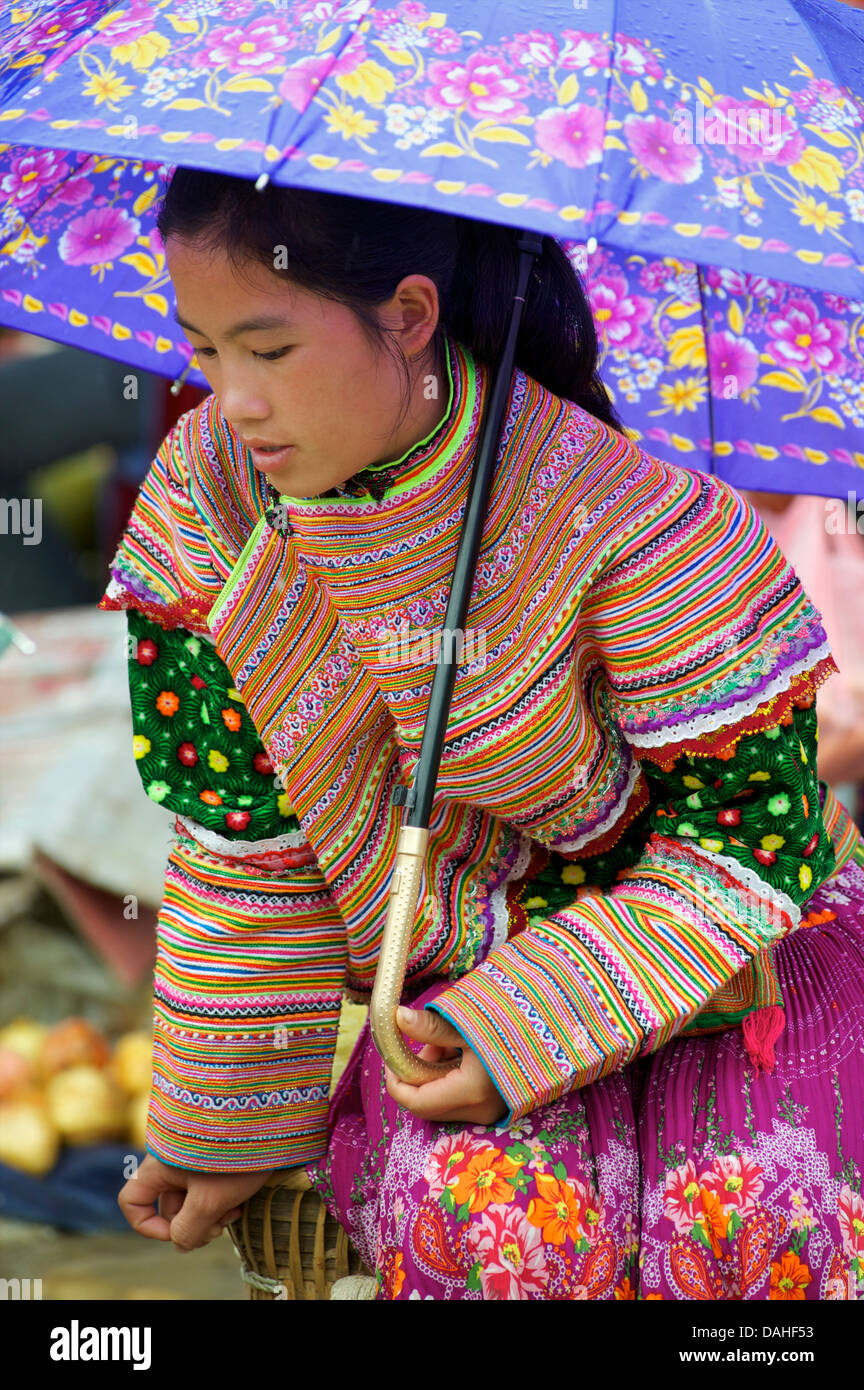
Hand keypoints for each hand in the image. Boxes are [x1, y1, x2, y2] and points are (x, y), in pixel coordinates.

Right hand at [118, 1152, 274, 1251]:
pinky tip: (243, 1201)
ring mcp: (193, 1160)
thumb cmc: (235, 1156)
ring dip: (212, 1215)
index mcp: (159, 1165)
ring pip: (192, 1201)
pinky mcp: (214, 1159)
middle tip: (221, 1225)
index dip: (149, 1226)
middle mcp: (171, 1161)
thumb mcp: (209, 1201)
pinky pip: (209, 1189)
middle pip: (170, 1207)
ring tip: (235, 1209)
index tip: (177, 1232)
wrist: (270, 1116)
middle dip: (194, 1224)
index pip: (132, 1201)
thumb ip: (188, 1230)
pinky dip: (223, 1201)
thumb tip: (181, 1245)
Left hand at [384, 1006, 507, 1125]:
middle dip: (418, 1074)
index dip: (396, 1079)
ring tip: (451, 1041)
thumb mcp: (469, 1022)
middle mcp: (479, 1110)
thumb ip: (431, 1027)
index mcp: (470, 1091)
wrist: (555, 1031)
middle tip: (429, 1042)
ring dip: (436, 1073)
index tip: (393, 1053)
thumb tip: (398, 1019)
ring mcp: (489, 1112)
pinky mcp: (496, 1106)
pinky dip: (452, 1077)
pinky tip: (465, 1051)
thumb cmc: (514, 1023)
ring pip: (442, 1101)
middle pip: (427, 1105)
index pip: (415, 1102)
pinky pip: (459, 1098)